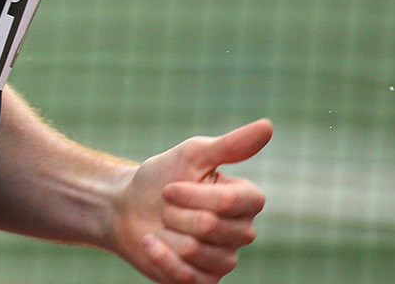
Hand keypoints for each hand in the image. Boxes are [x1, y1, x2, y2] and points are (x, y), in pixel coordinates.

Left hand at [110, 118, 271, 283]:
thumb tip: (268, 126)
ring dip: (168, 233)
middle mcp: (241, 232)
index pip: (232, 201)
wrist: (126, 208)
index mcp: (245, 201)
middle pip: (210, 225)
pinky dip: (161, 257)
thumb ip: (231, 145)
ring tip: (163, 225)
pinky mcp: (204, 281)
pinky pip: (187, 277)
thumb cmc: (162, 177)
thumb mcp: (193, 155)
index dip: (194, 194)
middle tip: (166, 207)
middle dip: (176, 212)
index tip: (170, 186)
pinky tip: (151, 242)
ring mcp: (224, 259)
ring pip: (197, 251)